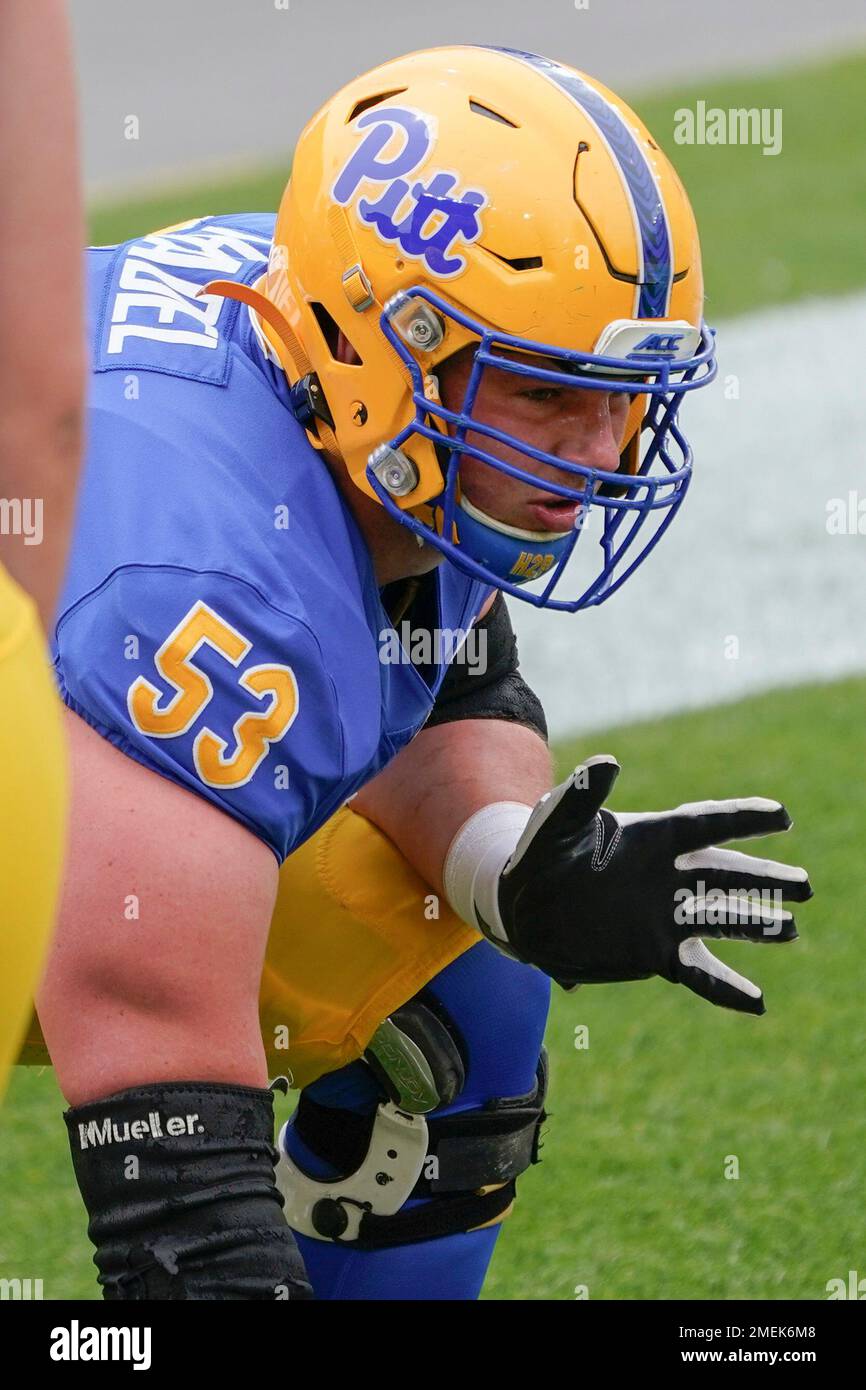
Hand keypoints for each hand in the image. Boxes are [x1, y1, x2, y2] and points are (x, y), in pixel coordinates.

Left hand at [479, 755, 811, 1012]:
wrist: (522, 909)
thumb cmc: (540, 855)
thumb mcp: (556, 822)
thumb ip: (581, 795)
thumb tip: (608, 763)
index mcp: (652, 837)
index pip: (706, 824)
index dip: (743, 819)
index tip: (782, 816)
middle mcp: (667, 876)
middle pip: (726, 874)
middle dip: (765, 879)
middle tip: (804, 884)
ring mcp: (665, 916)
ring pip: (722, 919)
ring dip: (757, 924)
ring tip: (791, 928)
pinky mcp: (655, 953)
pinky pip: (699, 973)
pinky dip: (727, 988)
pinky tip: (757, 1003)